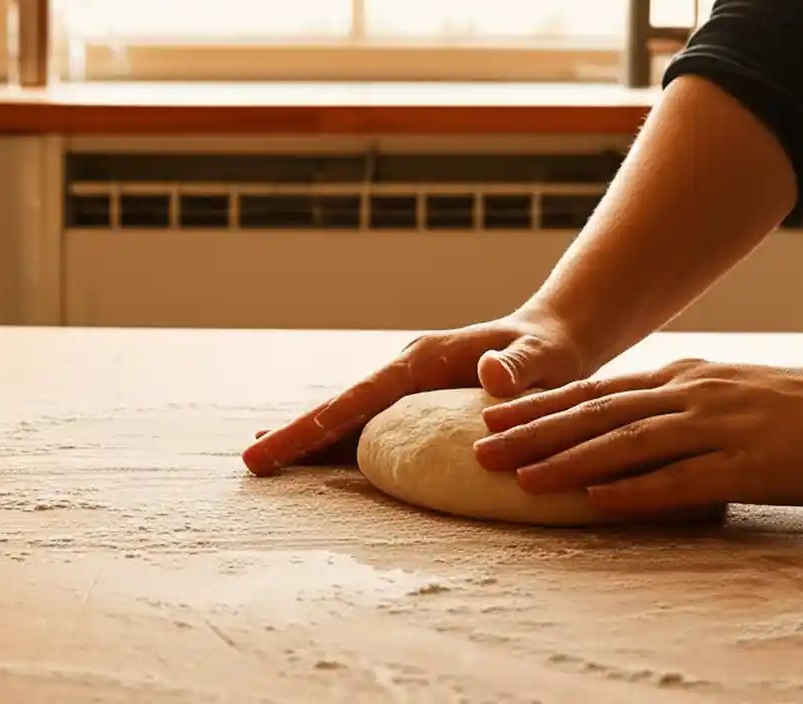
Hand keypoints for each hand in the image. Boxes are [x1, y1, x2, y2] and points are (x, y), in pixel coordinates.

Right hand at [242, 308, 592, 475]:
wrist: (552, 341)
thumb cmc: (547, 351)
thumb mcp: (540, 357)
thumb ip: (516, 365)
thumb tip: (489, 372)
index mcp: (423, 361)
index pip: (362, 398)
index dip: (322, 424)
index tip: (281, 444)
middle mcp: (405, 373)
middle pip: (341, 408)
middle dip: (297, 434)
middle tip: (251, 462)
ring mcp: (406, 391)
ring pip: (349, 418)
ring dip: (309, 440)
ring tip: (262, 462)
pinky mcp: (416, 407)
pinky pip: (371, 429)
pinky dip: (339, 444)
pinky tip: (313, 461)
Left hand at [471, 357, 802, 513]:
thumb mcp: (729, 391)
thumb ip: (681, 403)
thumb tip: (632, 421)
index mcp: (684, 378)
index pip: (597, 392)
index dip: (541, 407)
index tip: (491, 417)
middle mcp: (691, 394)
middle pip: (597, 414)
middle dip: (534, 432)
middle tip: (480, 448)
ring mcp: (718, 427)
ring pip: (627, 443)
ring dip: (569, 461)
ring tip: (520, 477)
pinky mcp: (748, 464)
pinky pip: (681, 480)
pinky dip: (635, 491)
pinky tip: (596, 503)